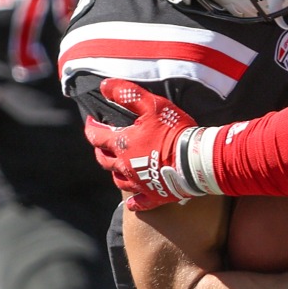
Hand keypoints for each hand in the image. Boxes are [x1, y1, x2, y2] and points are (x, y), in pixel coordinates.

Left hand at [84, 79, 204, 208]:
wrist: (197, 159)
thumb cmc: (175, 130)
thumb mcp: (152, 105)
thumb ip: (127, 94)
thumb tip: (104, 86)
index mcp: (122, 144)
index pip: (97, 136)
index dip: (91, 127)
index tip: (91, 121)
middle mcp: (125, 166)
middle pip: (103, 160)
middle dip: (100, 150)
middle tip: (102, 143)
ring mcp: (139, 183)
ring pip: (118, 180)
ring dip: (114, 172)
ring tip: (117, 166)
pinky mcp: (154, 196)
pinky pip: (139, 202)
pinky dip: (134, 202)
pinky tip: (132, 202)